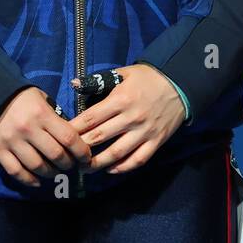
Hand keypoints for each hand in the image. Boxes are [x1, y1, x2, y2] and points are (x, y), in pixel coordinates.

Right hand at [0, 86, 92, 188]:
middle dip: (68, 164)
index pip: (69, 138)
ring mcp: (12, 141)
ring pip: (37, 167)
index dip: (82, 152)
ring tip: (55, 172)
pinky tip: (37, 181)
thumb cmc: (19, 96)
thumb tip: (69, 136)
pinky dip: (29, 180)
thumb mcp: (40, 98)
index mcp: (42, 114)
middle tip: (71, 165)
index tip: (86, 158)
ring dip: (51, 173)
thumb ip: (54, 116)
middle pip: (56, 155)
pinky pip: (16, 171)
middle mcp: (28, 129)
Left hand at [68, 64, 186, 174]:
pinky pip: (138, 160)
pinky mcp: (156, 141)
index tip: (62, 136)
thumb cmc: (148, 78)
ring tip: (85, 167)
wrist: (180, 83)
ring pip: (117, 153)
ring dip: (98, 163)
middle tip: (68, 155)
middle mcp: (131, 118)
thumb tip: (74, 84)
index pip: (91, 118)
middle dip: (81, 148)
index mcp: (120, 100)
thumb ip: (98, 81)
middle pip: (99, 137)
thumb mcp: (123, 73)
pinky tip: (111, 169)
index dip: (74, 129)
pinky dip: (123, 168)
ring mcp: (144, 132)